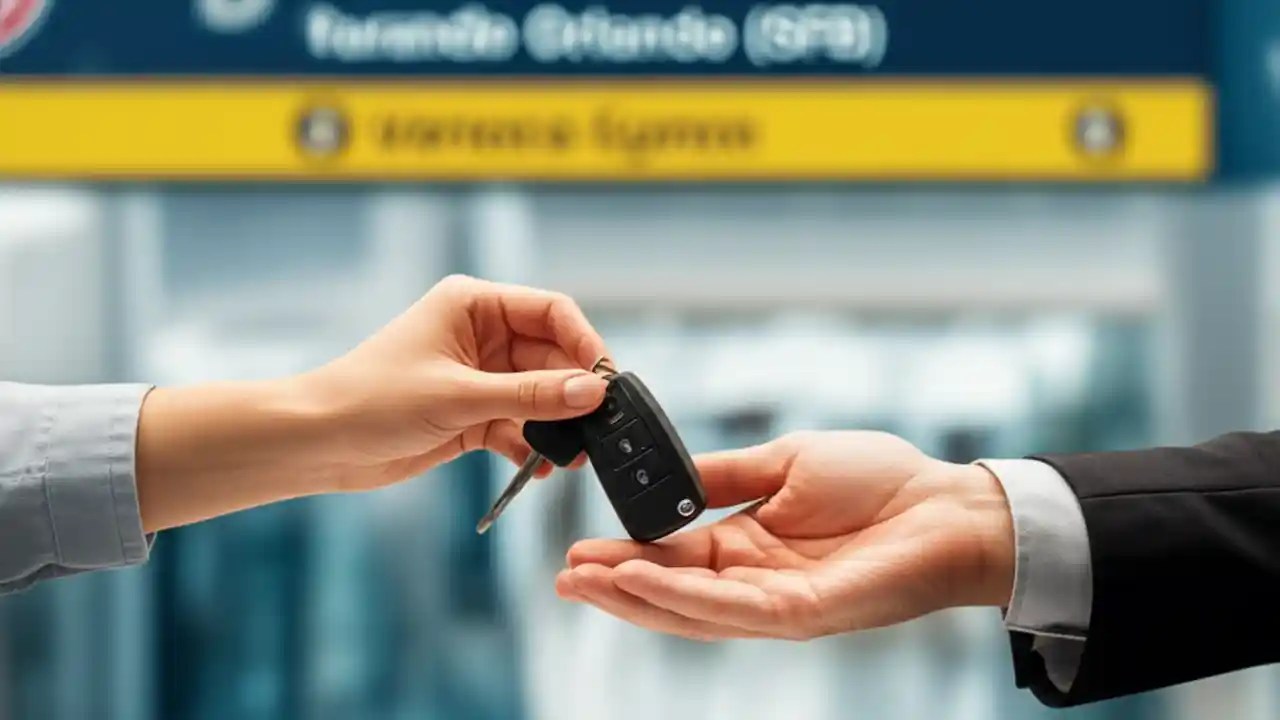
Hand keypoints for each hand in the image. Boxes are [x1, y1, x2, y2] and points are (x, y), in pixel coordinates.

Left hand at [297, 273, 609, 490]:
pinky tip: (540, 467)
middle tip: (599, 428)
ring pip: (539, 396)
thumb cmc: (371, 399)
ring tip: (573, 456)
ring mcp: (478, 376)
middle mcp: (481, 336)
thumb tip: (593, 391)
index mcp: (474, 305)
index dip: (585, 342)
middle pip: (551, 357)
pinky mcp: (471, 414)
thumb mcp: (459, 397)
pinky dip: (531, 446)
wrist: (319, 443)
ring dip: (556, 425)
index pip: (551, 311)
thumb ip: (531, 396)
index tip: (607, 380)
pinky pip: (519, 426)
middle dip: (574, 393)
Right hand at [557, 431, 1013, 640]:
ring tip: (584, 584)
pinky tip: (643, 583)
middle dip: (617, 586)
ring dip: (636, 599)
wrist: (951, 502)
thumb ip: (728, 477)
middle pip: (674, 593)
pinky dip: (683, 598)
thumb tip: (674, 478)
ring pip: (693, 610)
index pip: (676, 560)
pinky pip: (733, 609)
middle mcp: (758, 581)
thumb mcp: (785, 463)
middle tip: (563, 577)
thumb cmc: (882, 481)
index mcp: (751, 544)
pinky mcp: (806, 613)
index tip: (580, 548)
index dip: (628, 557)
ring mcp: (780, 603)